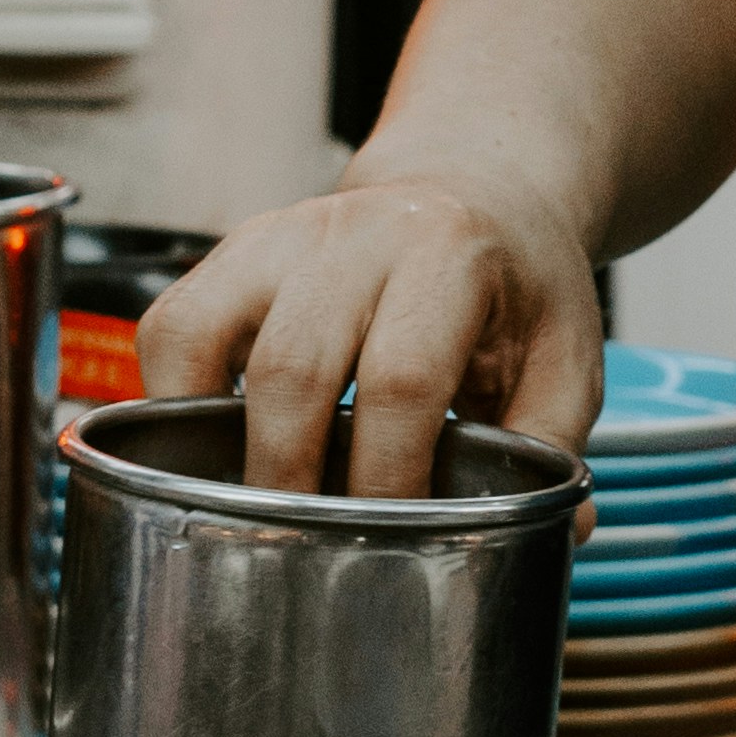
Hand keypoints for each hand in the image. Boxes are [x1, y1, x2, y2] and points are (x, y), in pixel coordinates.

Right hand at [136, 159, 606, 498]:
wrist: (472, 187)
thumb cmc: (514, 284)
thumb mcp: (565, 350)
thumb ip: (555, 441)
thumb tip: (558, 533)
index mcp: (452, 254)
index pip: (403, 376)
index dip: (389, 472)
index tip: (394, 536)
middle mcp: (356, 234)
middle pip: (292, 366)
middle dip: (292, 478)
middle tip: (306, 549)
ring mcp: (282, 237)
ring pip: (207, 339)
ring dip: (215, 443)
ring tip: (248, 511)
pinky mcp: (232, 254)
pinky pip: (169, 328)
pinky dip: (170, 400)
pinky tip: (209, 452)